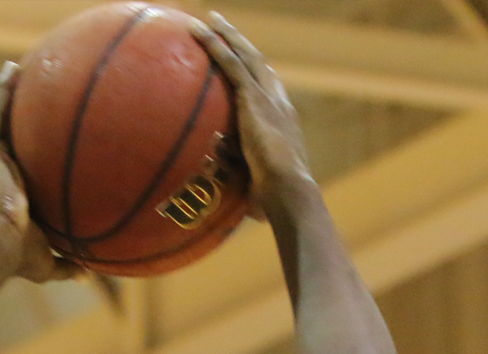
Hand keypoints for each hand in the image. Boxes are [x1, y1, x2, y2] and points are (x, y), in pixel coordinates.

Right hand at [0, 63, 79, 282]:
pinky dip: (2, 92)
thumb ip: (68, 266)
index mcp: (12, 191)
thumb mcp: (49, 263)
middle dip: (17, 112)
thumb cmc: (18, 257)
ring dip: (6, 93)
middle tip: (34, 91)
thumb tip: (87, 277)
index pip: (22, 163)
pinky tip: (13, 71)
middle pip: (8, 134)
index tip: (46, 133)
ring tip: (18, 68)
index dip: (30, 147)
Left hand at [192, 12, 315, 215]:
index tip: (243, 64)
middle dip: (242, 45)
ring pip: (246, 56)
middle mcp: (278, 103)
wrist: (287, 190)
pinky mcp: (255, 98)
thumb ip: (235, 172)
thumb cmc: (272, 200)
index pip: (267, 92)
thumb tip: (214, 169)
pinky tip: (199, 31)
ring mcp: (268, 98)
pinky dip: (216, 45)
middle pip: (258, 65)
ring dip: (228, 35)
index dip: (256, 75)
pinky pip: (232, 64)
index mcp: (282, 123)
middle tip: (224, 29)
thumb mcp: (252, 184)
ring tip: (210, 18)